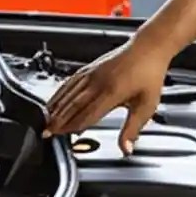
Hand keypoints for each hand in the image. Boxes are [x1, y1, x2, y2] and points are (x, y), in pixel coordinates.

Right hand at [42, 36, 173, 154]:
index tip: (60, 136)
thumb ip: (133, 129)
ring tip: (45, 119)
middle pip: (73, 104)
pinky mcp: (91, 66)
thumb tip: (126, 149)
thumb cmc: (150, 74)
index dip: (72, 127)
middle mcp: (98, 82)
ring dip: (56, 107)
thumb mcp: (147, 105)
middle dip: (58, 120)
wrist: (150, 47)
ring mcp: (93, 73)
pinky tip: (55, 99)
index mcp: (112, 92)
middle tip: (45, 132)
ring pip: (69, 92)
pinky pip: (71, 81)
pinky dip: (60, 92)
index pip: (87, 114)